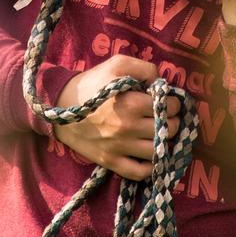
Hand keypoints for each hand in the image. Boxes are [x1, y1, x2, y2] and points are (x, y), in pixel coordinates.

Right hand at [53, 56, 179, 180]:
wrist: (61, 106)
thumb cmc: (93, 83)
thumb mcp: (118, 64)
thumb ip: (144, 68)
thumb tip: (161, 84)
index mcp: (132, 103)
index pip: (170, 107)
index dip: (173, 103)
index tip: (168, 101)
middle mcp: (128, 128)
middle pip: (168, 130)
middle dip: (172, 121)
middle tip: (165, 116)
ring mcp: (119, 147)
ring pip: (158, 151)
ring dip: (164, 142)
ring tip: (159, 133)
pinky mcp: (110, 162)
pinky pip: (139, 173)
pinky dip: (150, 167)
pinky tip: (149, 155)